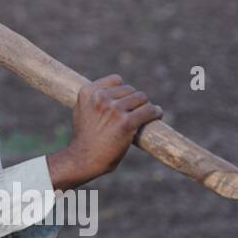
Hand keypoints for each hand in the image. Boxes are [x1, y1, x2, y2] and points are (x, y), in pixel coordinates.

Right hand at [46, 74, 162, 189]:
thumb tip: (109, 90)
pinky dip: (155, 112)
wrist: (84, 158)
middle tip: (136, 112)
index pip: (116, 80)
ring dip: (145, 106)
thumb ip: (93, 99)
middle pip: (130, 89)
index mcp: (88, 92)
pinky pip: (148, 110)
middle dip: (135, 100)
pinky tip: (157, 114)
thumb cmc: (84, 137)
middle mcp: (100, 98)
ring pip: (141, 98)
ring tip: (147, 114)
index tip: (125, 102)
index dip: (123, 91)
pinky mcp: (126, 122)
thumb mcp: (81, 110)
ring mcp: (113, 109)